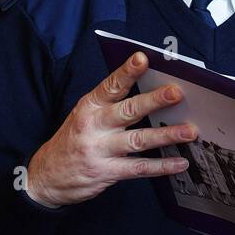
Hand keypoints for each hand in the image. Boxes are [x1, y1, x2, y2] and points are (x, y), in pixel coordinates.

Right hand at [25, 51, 198, 207]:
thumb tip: (151, 91)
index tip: (142, 59)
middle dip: (154, 101)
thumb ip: (113, 104)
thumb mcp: (84, 115)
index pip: (110, 86)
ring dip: (166, 135)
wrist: (45, 176)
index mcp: (89, 106)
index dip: (127, 72)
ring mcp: (100, 150)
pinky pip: (139, 168)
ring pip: (138, 140)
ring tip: (189, 131)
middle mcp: (94, 126)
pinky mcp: (107, 172)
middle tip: (176, 93)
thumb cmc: (73, 140)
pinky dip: (162, 167)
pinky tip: (180, 163)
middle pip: (128, 111)